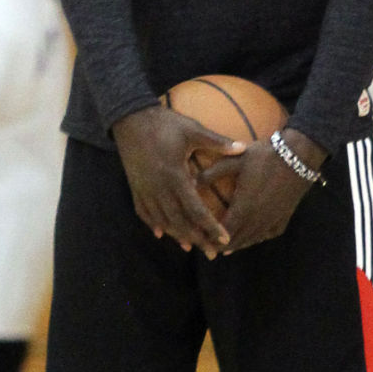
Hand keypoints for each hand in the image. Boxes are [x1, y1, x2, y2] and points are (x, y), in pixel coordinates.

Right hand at [113, 104, 242, 258]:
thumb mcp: (192, 129)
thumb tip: (244, 147)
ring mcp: (145, 189)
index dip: (210, 226)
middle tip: (212, 253)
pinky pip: (144, 212)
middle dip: (197, 239)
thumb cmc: (164, 122)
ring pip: (162, 220)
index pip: (196, 209)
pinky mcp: (135, 187)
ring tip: (191, 247)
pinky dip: (154, 224)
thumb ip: (217, 142)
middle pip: (180, 222)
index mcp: (174, 175)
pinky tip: (162, 234)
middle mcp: (159, 188)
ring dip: (177, 235)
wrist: (129, 118)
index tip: (224, 239)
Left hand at [212, 137, 317, 253]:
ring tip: (225, 245)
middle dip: (221, 245)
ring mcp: (272, 220)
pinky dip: (255, 238)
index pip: (224, 233)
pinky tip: (250, 236)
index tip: (201, 240)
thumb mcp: (235, 160)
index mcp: (244, 207)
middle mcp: (258, 219)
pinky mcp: (283, 219)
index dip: (211, 239)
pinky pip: (266, 235)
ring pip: (251, 240)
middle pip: (236, 241)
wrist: (299, 156)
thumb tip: (190, 183)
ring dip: (237, 244)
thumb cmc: (265, 156)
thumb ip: (212, 173)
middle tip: (209, 245)